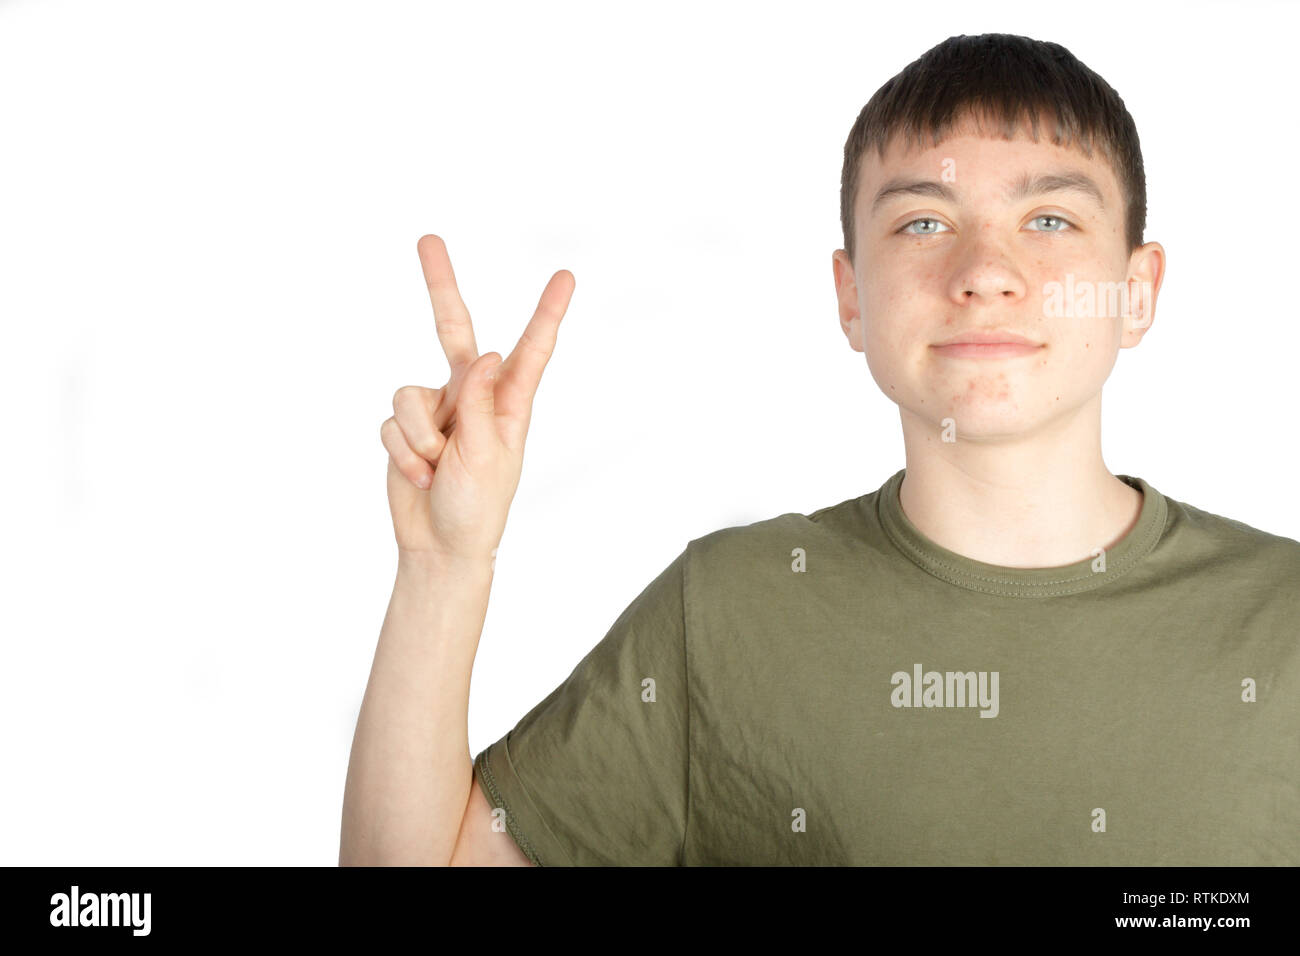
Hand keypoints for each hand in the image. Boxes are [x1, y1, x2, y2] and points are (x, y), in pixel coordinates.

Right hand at [380, 234, 573, 565]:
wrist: (440, 545)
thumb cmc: (479, 506)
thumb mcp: (490, 454)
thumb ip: (482, 403)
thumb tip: (487, 352)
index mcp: (508, 402)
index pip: (530, 350)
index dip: (547, 313)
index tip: (566, 277)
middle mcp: (471, 395)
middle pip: (452, 329)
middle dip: (439, 283)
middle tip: (427, 238)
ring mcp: (436, 408)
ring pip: (409, 396)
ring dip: (419, 441)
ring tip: (437, 469)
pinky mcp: (404, 427)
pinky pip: (391, 423)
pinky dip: (404, 454)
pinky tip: (419, 477)